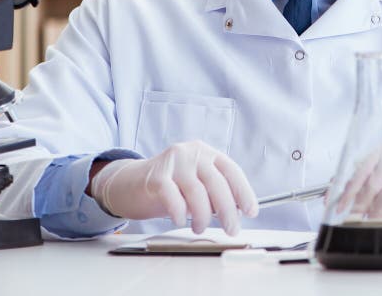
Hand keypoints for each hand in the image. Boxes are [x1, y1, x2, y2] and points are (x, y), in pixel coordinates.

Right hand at [89, 140, 257, 234]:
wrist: (131, 183)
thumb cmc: (169, 186)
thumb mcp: (196, 184)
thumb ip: (214, 193)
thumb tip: (236, 212)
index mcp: (206, 153)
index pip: (231, 171)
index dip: (244, 192)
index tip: (251, 211)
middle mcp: (192, 153)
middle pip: (216, 182)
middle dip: (227, 210)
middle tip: (231, 228)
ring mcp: (173, 162)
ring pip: (197, 192)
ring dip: (203, 216)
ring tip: (200, 227)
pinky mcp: (156, 176)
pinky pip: (173, 197)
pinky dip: (180, 213)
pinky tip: (179, 220)